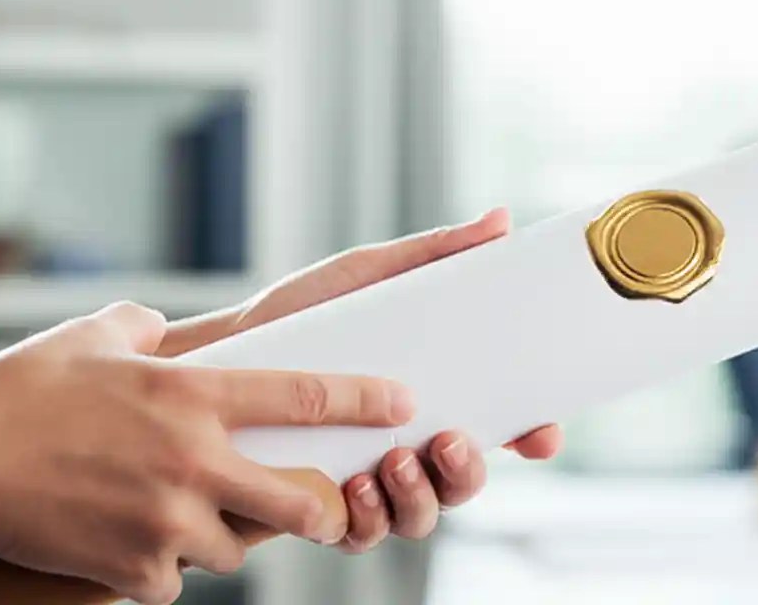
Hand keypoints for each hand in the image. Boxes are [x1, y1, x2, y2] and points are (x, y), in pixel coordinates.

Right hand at [0, 302, 412, 604]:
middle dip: (324, 510)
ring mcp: (167, 518)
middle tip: (328, 508)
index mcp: (193, 396)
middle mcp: (194, 459)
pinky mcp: (134, 567)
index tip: (403, 403)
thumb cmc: (22, 392)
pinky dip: (160, 569)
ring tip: (186, 519)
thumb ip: (142, 329)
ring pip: (235, 548)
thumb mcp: (90, 338)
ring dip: (221, 537)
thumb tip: (158, 324)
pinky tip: (129, 545)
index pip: (303, 396)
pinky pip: (172, 579)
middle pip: (300, 500)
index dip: (363, 400)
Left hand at [156, 208, 563, 552]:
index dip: (533, 435)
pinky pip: (362, 536)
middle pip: (467, 480)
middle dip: (470, 473)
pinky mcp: (323, 510)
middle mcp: (409, 445)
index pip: (502, 426)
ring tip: (392, 462)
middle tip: (450, 441)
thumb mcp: (367, 276)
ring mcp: (369, 482)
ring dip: (419, 498)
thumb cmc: (298, 316)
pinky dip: (367, 520)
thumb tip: (501, 220)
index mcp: (433, 397)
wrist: (215, 358)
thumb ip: (434, 253)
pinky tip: (354, 488)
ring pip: (422, 517)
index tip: (543, 434)